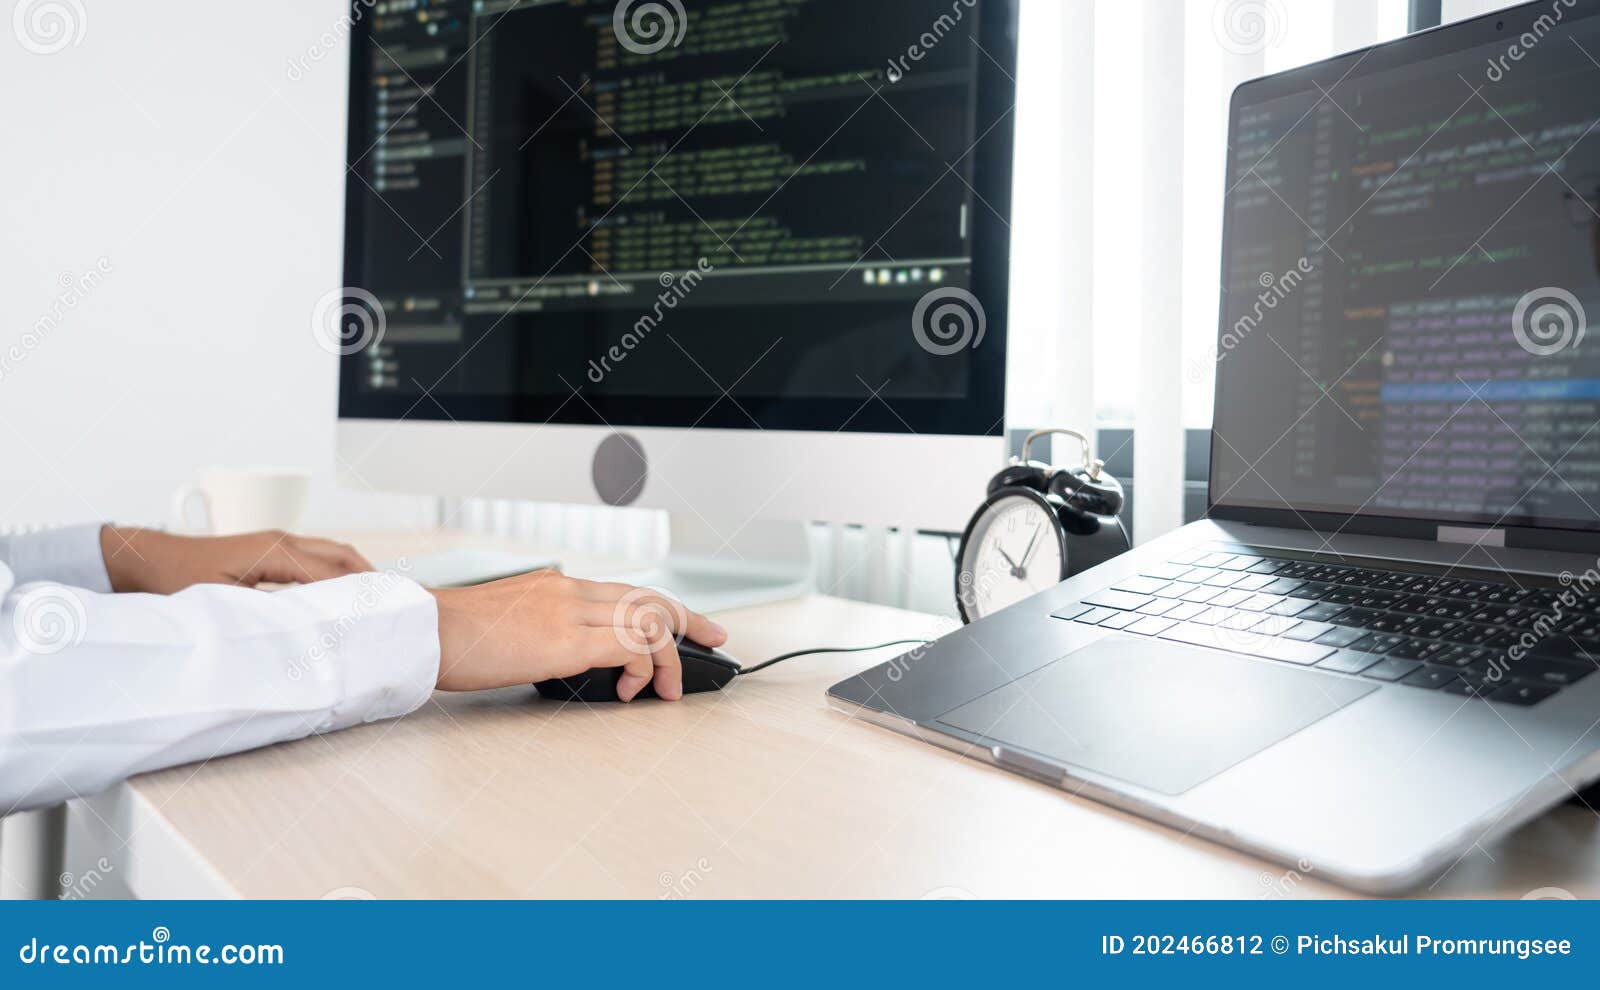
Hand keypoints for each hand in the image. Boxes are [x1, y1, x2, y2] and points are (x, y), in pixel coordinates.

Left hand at [100, 527, 374, 593]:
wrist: (149, 559)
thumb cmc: (175, 579)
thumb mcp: (218, 602)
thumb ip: (257, 616)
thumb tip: (294, 634)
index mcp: (273, 551)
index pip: (330, 572)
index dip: (358, 593)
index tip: (380, 613)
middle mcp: (281, 540)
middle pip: (342, 555)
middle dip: (370, 578)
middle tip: (394, 606)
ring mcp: (278, 542)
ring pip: (333, 552)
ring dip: (357, 573)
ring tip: (377, 601)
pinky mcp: (273, 549)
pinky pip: (318, 556)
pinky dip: (339, 571)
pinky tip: (345, 592)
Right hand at [429, 570, 726, 701]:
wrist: (425, 631)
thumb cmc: (454, 637)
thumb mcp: (509, 624)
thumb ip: (544, 630)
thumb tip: (568, 656)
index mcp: (557, 586)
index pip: (625, 590)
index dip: (664, 607)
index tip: (687, 623)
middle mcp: (570, 591)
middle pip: (649, 599)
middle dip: (689, 621)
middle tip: (716, 640)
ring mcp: (570, 612)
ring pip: (647, 620)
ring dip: (667, 656)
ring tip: (664, 688)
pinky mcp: (567, 640)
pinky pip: (629, 646)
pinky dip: (641, 668)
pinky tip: (631, 690)